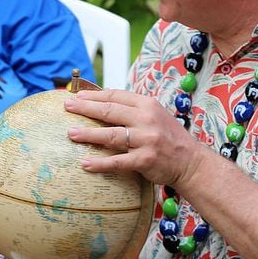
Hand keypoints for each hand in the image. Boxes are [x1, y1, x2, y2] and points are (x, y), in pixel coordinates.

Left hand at [63, 89, 206, 188]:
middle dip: (85, 108)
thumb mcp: (154, 115)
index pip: (115, 96)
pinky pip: (117, 161)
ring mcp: (146, 140)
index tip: (76, 96)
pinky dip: (100, 163)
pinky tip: (85, 163)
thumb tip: (101, 101)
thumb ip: (131, 109)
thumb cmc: (168, 137)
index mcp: (147, 104)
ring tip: (71, 134)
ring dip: (88, 134)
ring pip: (110, 135)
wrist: (190, 161)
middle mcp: (146, 119)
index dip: (93, 95)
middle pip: (109, 111)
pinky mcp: (145, 160)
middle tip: (67, 107)